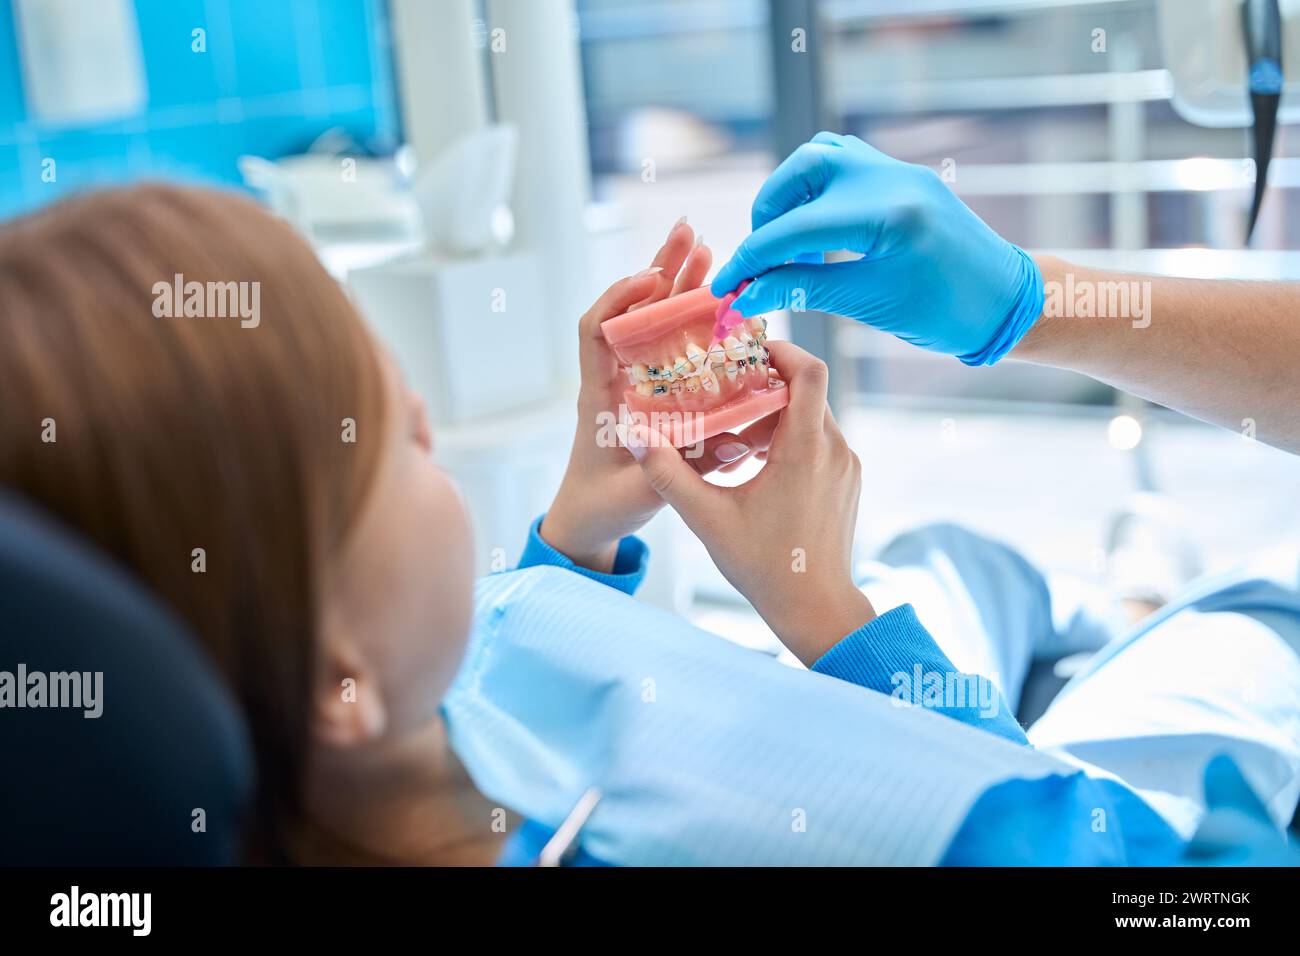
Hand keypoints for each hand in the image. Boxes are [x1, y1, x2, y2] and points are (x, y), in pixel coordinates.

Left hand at [541, 220, 779, 572]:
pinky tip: (720, 303)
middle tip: (690, 234)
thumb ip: (678, 470)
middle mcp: (617, 378)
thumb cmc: (603, 507)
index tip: (650, 280)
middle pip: (634, 311)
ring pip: (656, 322)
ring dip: (680, 285)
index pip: (595, 330)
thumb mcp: (640, 494)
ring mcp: (636, 384)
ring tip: (706, 248)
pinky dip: (695, 323)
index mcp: (598, 394)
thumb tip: (732, 441)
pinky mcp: (655, 395)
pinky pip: (675, 350)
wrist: (589, 521)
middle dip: (662, 270)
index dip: (620, 299)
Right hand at [626, 341, 874, 664]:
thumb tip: (632, 436)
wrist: (817, 608)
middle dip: (768, 383)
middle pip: (808, 390)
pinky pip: (821, 441)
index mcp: (806, 449)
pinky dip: (791, 437)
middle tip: (726, 385)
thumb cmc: (765, 567)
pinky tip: (756, 461)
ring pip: (814, 416)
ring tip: (735, 427)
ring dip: (777, 413)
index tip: (747, 352)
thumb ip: (668, 474)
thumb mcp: (707, 519)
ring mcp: (845, 466)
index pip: (810, 371)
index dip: (782, 351)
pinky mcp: (846, 481)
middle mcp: (834, 450)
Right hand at [711, 132, 1043, 365]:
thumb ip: (802, 289)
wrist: (1007, 301)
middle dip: (767, 218)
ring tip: (788, 247)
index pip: (793, 227)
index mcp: (885, 211)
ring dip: (789, 197)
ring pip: (818, 157)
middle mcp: (888, 176)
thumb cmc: (946, 313)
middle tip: (760, 262)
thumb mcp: (868, 303)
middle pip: (800, 172)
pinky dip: (815, 190)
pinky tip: (815, 231)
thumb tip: (744, 295)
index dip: (751, 259)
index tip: (725, 288)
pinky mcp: (900, 174)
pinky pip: (843, 162)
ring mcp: (896, 169)